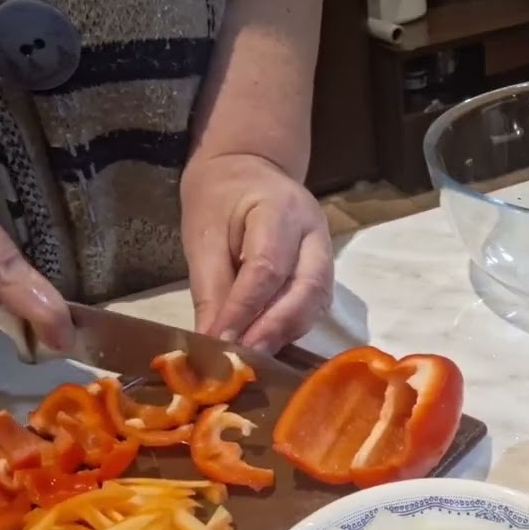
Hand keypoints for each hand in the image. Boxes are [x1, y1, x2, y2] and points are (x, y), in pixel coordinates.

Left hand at [180, 153, 333, 352]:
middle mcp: (314, 231)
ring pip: (316, 302)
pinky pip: (314, 306)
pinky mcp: (324, 271)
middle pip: (307, 289)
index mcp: (280, 209)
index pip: (267, 267)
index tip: (220, 341)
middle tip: (244, 359)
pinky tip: (267, 344)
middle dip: (275, 329)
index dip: (244, 309)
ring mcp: (325, 252)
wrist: (248, 170)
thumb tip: (211, 341)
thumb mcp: (203, 234)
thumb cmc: (220, 200)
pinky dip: (291, 329)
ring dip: (285, 334)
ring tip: (252, 357)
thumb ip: (210, 288)